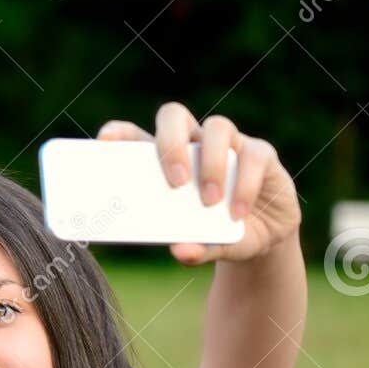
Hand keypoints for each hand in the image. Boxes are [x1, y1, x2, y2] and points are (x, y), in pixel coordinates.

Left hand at [97, 102, 300, 264]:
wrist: (263, 237)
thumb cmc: (217, 233)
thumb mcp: (203, 245)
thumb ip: (191, 249)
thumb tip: (180, 251)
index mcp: (166, 161)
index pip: (136, 135)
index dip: (119, 132)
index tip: (105, 142)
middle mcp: (195, 143)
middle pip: (174, 116)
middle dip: (170, 143)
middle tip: (174, 181)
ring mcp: (229, 144)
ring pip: (217, 127)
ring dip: (211, 164)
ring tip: (209, 201)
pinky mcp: (261, 153)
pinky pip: (253, 155)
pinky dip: (245, 184)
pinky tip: (237, 212)